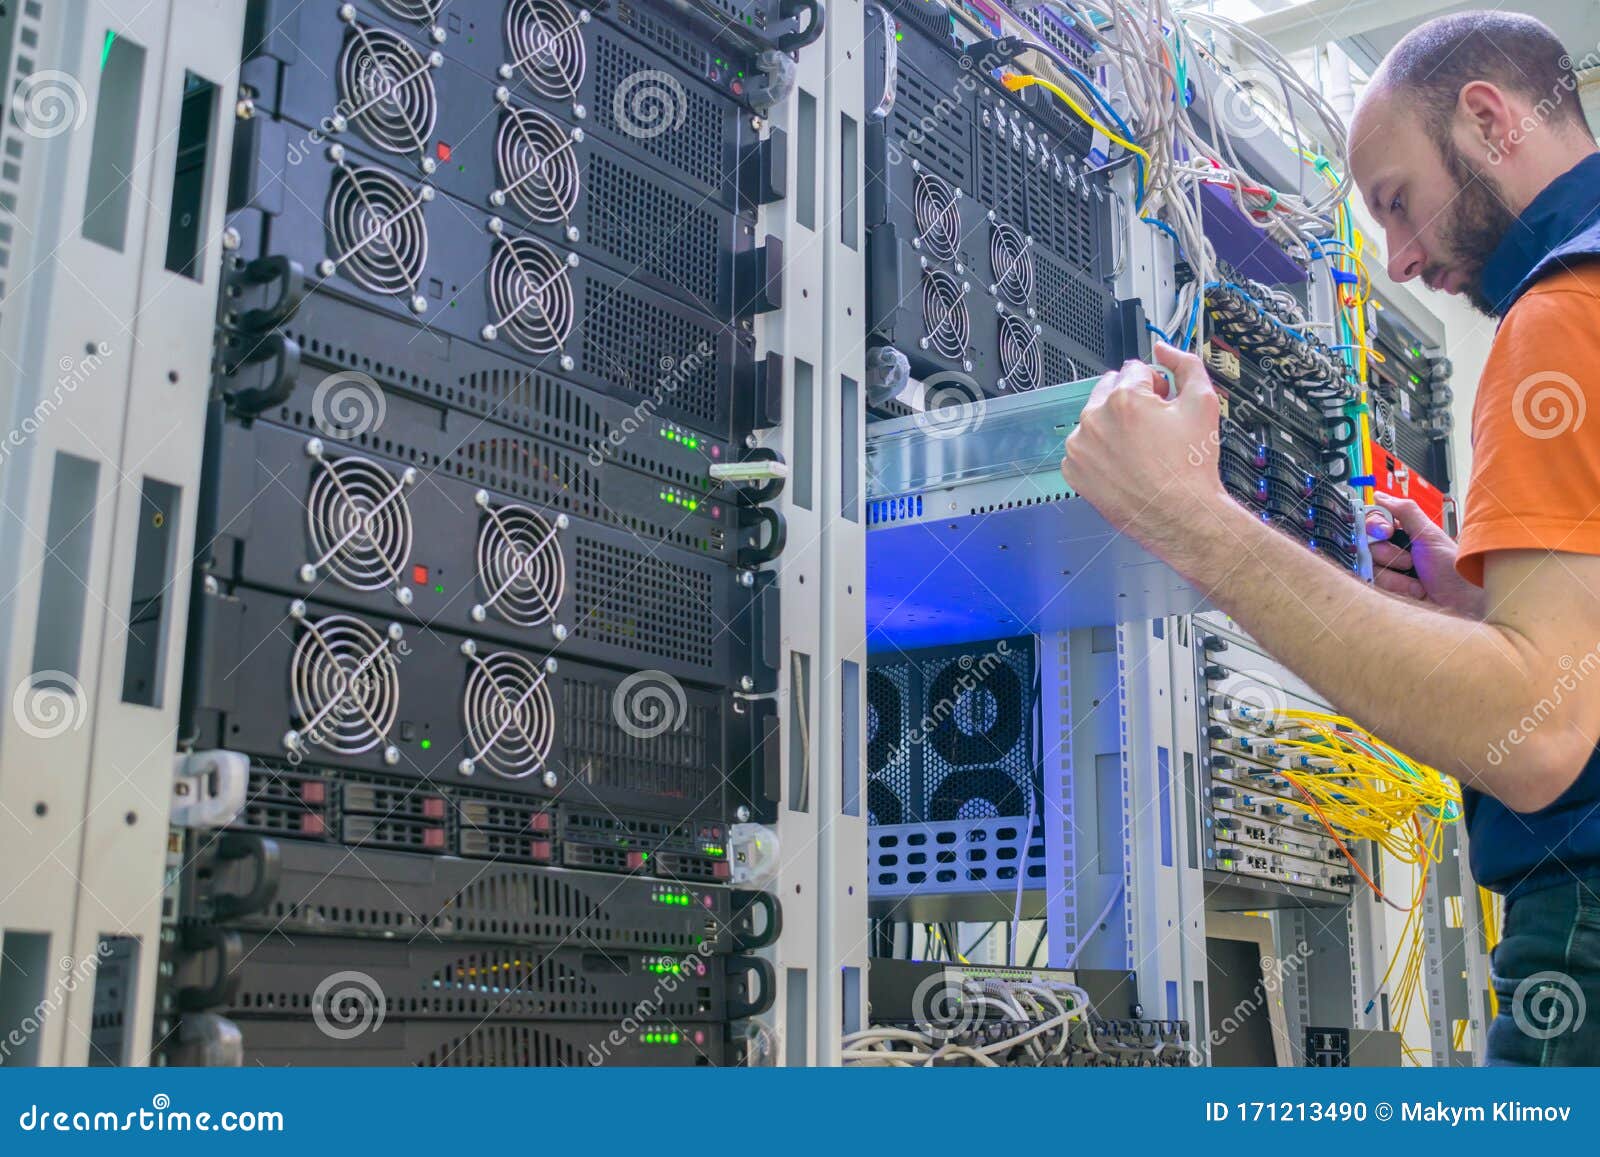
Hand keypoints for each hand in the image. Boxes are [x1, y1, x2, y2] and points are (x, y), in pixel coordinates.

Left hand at [1060, 342, 1228, 548]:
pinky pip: (1084, 448)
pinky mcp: (1074, 471)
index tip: (1163, 405)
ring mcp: (1080, 447)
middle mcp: (1094, 419)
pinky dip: (1101, 453)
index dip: (1155, 386)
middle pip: (1110, 391)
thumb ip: (1185, 364)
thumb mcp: (1203, 403)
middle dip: (1132, 402)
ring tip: (1141, 451)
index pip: (1134, 370)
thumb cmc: (1190, 468)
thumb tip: (1164, 348)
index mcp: (1123, 398)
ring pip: (1096, 420)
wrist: (1181, 516)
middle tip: (1155, 429)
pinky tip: (1125, 466)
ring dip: (1114, 426)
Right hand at [1366, 493, 1484, 617]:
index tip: (1387, 533)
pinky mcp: (1387, 589)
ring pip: (1370, 565)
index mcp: (1403, 532)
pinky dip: (1396, 586)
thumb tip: (1381, 496)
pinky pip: (1375, 583)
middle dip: (1389, 554)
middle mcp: (1393, 549)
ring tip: (1417, 579)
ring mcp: (1389, 570)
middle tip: (1410, 560)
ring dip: (1395, 574)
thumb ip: (1405, 511)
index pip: (1372, 521)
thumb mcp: (1429, 534)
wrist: (1462, 601)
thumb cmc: (1452, 568)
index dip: (1375, 527)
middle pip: (1367, 544)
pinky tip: (1414, 589)